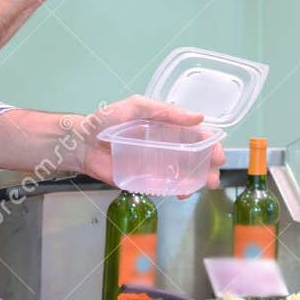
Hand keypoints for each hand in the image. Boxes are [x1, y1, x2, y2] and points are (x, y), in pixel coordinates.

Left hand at [79, 95, 226, 195]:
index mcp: (169, 127)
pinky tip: (182, 193)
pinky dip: (180, 191)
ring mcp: (158, 165)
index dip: (211, 145)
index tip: (217, 155)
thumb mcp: (137, 106)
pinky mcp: (146, 180)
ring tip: (200, 186)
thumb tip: (198, 118)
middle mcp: (168, 146)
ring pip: (186, 174)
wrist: (82, 143)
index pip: (197, 136)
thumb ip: (166, 111)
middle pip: (197, 158)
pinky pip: (168, 187)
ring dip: (198, 182)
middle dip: (209, 168)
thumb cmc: (107, 120)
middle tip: (212, 176)